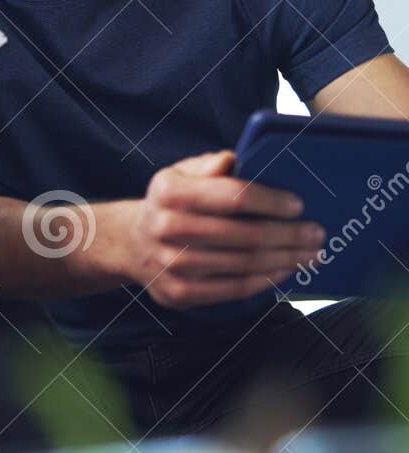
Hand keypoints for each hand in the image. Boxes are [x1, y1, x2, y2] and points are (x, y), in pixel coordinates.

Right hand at [102, 150, 324, 307]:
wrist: (134, 243)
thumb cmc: (172, 203)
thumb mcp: (181, 173)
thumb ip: (210, 165)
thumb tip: (239, 160)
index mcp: (169, 192)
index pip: (233, 196)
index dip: (271, 201)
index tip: (299, 205)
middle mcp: (166, 228)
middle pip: (245, 235)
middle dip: (289, 235)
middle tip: (317, 233)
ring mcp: (172, 265)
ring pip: (245, 264)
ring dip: (286, 259)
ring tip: (311, 253)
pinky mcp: (179, 292)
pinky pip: (235, 288)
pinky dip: (267, 280)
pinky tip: (286, 270)